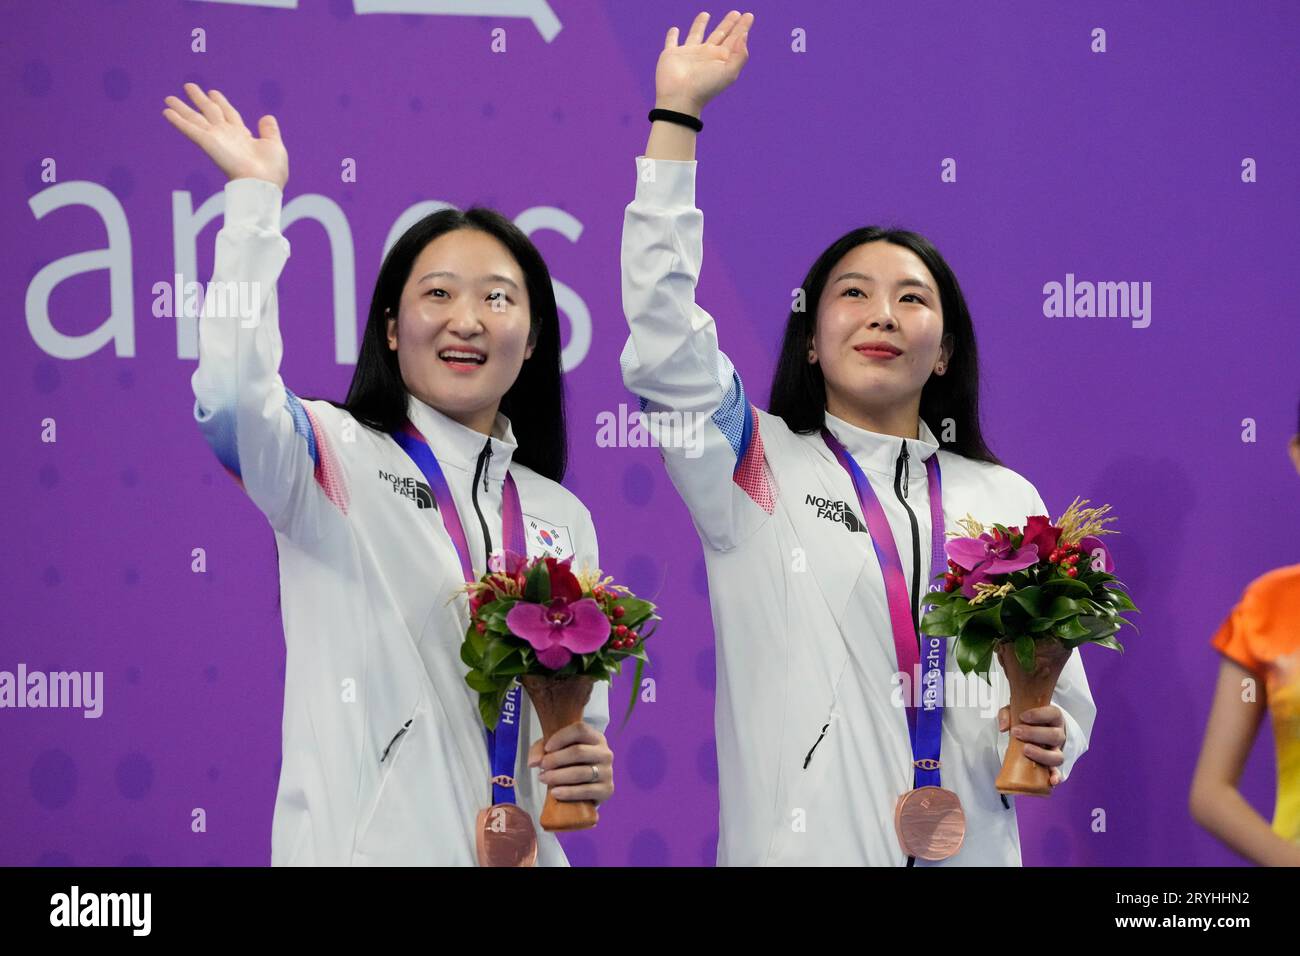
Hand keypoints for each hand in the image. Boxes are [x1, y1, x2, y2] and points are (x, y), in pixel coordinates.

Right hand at [162, 82, 288, 189]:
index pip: (229, 114)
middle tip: (188, 86)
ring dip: (182, 108)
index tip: (213, 93)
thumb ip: (270, 131)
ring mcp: (216, 139)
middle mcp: (227, 136)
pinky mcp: (208, 144)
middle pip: (210, 112)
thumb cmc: (272, 171)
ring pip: (196, 119)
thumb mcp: (274, 145)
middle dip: (199, 99)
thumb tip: (268, 117)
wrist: (263, 183)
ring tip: (169, 98)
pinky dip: (178, 121)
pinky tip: (167, 112)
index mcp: (242, 136)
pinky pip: (190, 129)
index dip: (221, 103)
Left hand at [527, 721, 613, 804]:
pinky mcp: (607, 789)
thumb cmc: (571, 763)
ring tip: (543, 778)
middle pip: (578, 751)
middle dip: (556, 759)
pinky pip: (586, 790)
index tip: (547, 748)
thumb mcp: (557, 750)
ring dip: (558, 776)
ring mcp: (608, 772)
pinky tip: (555, 793)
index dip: (561, 737)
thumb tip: (533, 762)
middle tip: (542, 766)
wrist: (588, 785)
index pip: (580, 730)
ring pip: (581, 772)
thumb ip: (541, 750)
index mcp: (596, 738)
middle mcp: (605, 752)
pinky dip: (568, 792)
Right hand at [654, 10, 752, 116]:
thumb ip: (740, 55)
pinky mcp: (672, 54)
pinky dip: (672, 36)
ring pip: (697, 34)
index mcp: (721, 59)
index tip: (749, 15)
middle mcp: (706, 55)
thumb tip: (744, 35)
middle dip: (728, 24)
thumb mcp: (729, 72)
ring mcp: (689, 54)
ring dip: (700, 24)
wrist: (680, 97)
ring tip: (706, 14)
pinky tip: (674, 29)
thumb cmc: (705, 87)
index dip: (742, 28)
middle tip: (736, 13)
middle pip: (720, 34)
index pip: (734, 40)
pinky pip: (672, 42)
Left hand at [998, 705, 1065, 786]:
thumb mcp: (1016, 711)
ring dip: (1041, 754)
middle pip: (1055, 735)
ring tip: (1025, 750)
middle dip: (1035, 734)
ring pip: (1058, 756)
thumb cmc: (1027, 720)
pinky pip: (1057, 772)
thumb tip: (1003, 727)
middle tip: (1017, 732)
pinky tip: (1051, 781)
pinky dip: (1055, 777)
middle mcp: (1058, 735)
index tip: (1022, 716)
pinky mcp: (1052, 765)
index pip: (1053, 714)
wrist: (1035, 731)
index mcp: (1054, 718)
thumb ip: (1008, 714)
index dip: (1039, 715)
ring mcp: (1056, 751)